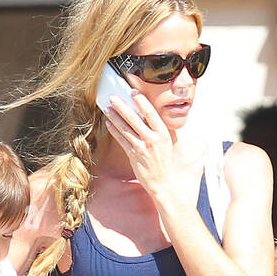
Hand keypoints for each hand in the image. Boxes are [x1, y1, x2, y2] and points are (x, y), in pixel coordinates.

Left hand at [104, 92, 201, 213]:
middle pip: (134, 119)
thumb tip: (153, 115)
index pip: (151, 113)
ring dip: (115, 117)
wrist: (165, 183)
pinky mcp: (133, 155)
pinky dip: (114, 131)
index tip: (133, 92)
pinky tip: (109, 123)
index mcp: (163, 134)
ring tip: (107, 108)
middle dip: (121, 106)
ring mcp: (141, 148)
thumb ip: (161, 129)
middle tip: (113, 97)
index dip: (141, 101)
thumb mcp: (170, 143)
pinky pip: (121, 140)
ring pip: (125, 128)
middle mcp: (152, 139)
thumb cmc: (168, 162)